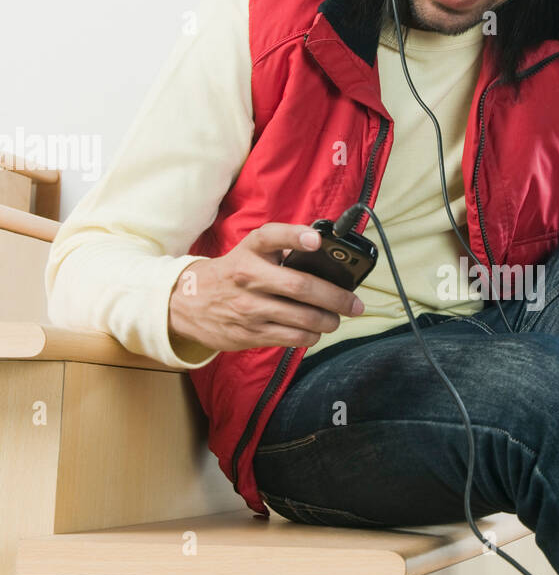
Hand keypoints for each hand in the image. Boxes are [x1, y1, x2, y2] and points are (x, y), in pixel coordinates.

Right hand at [167, 223, 364, 353]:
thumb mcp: (248, 254)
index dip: (295, 236)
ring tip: (337, 319)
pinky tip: (316, 331)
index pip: (271, 237)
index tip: (316, 240)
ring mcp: (248, 308)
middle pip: (300, 286)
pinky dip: (311, 336)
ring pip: (301, 317)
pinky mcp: (249, 333)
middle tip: (355, 304)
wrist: (186, 303)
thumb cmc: (230, 275)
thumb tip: (327, 258)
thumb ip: (281, 252)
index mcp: (249, 251)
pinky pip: (291, 338)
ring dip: (328, 321)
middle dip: (336, 297)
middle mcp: (248, 277)